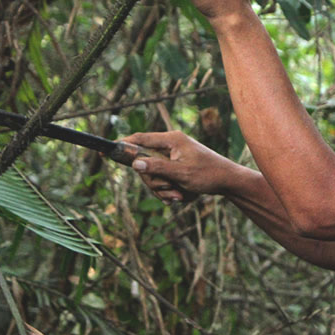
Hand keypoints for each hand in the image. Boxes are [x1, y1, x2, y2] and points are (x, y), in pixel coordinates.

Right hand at [123, 130, 239, 202]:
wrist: (229, 182)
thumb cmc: (209, 175)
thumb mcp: (181, 174)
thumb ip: (157, 168)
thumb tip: (135, 163)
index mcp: (171, 140)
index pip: (140, 138)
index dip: (122, 144)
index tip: (106, 149)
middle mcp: (170, 146)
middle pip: (144, 162)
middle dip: (154, 181)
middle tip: (170, 190)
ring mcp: (173, 157)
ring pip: (153, 174)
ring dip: (163, 188)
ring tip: (180, 195)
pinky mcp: (176, 167)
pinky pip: (162, 180)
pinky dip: (169, 190)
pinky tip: (180, 196)